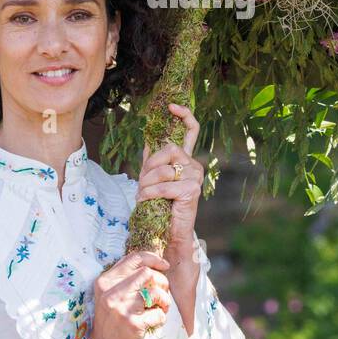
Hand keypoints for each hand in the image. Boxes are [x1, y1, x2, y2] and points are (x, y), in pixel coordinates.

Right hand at [88, 250, 171, 338]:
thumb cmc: (110, 323)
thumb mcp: (109, 297)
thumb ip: (124, 280)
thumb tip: (152, 265)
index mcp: (104, 282)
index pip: (133, 258)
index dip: (153, 259)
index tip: (164, 265)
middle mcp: (111, 293)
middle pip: (147, 273)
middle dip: (162, 281)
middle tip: (163, 292)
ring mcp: (121, 308)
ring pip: (155, 292)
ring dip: (165, 300)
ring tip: (162, 308)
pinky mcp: (133, 324)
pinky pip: (158, 313)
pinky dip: (161, 317)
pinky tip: (155, 322)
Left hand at [138, 103, 204, 260]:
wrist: (169, 232)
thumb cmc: (161, 206)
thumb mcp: (153, 178)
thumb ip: (153, 160)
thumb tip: (148, 139)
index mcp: (187, 159)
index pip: (191, 130)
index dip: (184, 115)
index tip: (171, 106)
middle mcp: (194, 165)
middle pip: (169, 149)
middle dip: (150, 164)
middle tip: (142, 181)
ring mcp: (195, 177)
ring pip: (164, 168)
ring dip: (147, 183)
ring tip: (143, 194)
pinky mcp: (192, 190)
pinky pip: (165, 185)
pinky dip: (151, 193)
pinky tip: (147, 200)